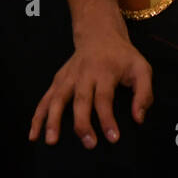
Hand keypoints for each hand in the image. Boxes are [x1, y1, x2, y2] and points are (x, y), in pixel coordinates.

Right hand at [29, 26, 152, 148]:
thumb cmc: (123, 57)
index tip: (113, 138)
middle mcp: (83, 74)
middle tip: (89, 143)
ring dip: (53, 119)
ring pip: (57, 98)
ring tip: (51, 141)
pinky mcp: (58, 80)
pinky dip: (38, 116)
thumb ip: (144, 93)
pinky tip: (34, 135)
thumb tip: (138, 119)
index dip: (107, 119)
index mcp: (104, 72)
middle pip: (80, 100)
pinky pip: (45, 99)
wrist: (99, 34)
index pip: (104, 98)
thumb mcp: (142, 68)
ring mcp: (68, 77)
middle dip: (82, 123)